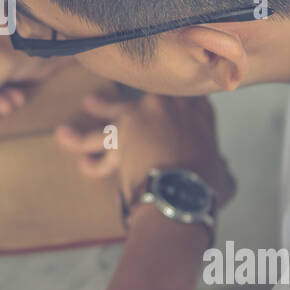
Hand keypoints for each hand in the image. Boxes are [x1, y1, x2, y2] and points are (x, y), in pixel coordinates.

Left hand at [54, 91, 235, 212]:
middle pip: (146, 97)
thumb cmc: (206, 188)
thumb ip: (219, 167)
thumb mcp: (223, 176)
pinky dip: (80, 141)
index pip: (186, 96)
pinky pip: (96, 138)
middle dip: (136, 97)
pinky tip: (67, 138)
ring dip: (98, 109)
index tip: (165, 103)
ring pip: (115, 109)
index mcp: (201, 111)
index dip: (174, 101)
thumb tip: (223, 173)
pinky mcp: (119, 127)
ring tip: (87, 106)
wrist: (182, 193)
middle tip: (125, 97)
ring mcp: (144, 111)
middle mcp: (172, 103)